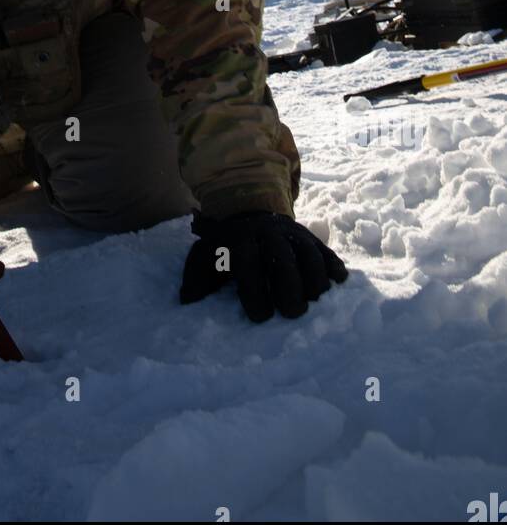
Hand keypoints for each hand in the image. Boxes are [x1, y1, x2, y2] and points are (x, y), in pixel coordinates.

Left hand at [180, 210, 347, 322]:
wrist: (248, 208)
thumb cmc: (226, 245)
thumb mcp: (205, 254)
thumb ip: (195, 276)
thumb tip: (186, 300)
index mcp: (239, 240)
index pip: (248, 266)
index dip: (255, 293)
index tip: (260, 317)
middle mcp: (267, 234)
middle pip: (282, 260)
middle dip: (289, 288)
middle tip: (292, 313)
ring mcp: (291, 233)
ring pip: (309, 253)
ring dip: (315, 278)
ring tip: (314, 299)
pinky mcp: (309, 236)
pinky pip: (325, 249)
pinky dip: (333, 265)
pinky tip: (338, 281)